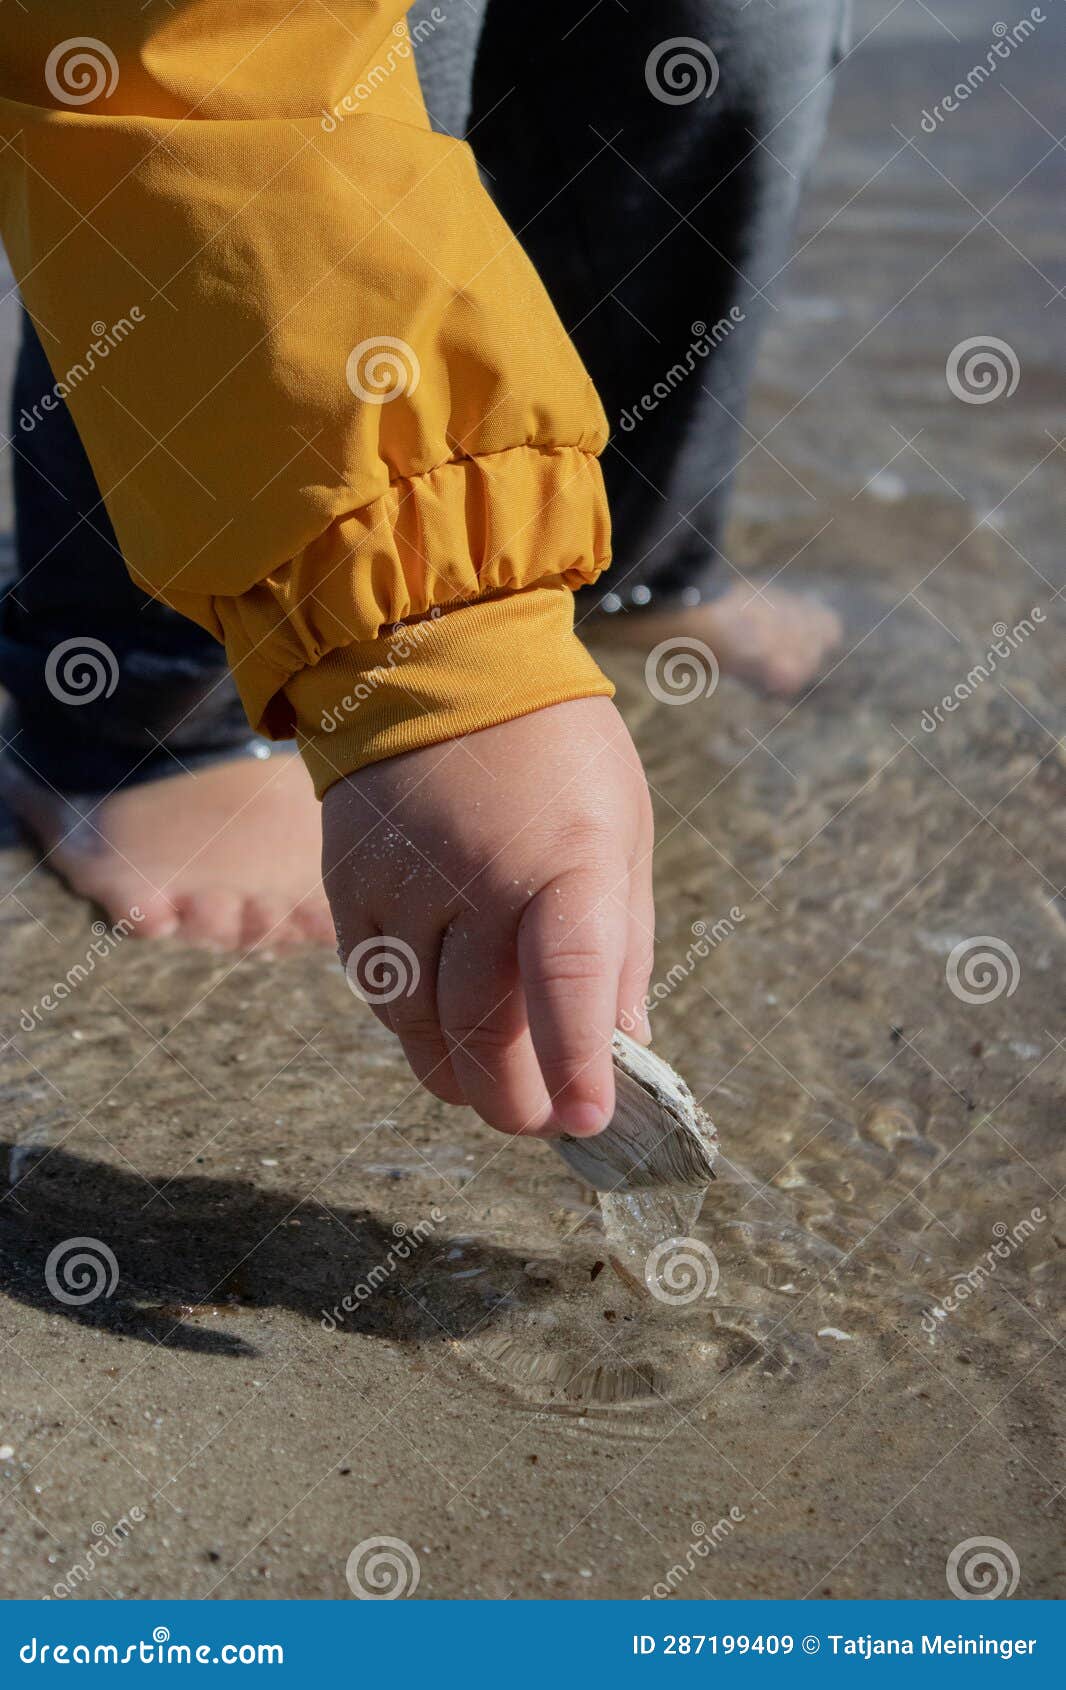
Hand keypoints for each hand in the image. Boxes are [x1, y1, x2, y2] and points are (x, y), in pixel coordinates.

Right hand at [321, 698, 653, 1137]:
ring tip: (489, 1091)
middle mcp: (479, 875)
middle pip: (483, 1026)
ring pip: (420, 1023)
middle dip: (514, 1098)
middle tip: (538, 1121)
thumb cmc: (556, 752)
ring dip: (458, 1076)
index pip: (569, 983)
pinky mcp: (351, 886)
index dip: (574, 1066)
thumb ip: (623, 946)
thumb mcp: (622, 831)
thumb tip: (623, 1048)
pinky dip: (410, 1029)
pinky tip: (438, 1034)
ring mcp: (405, 882)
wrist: (441, 658)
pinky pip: (376, 989)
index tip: (588, 1123)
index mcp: (567, 857)